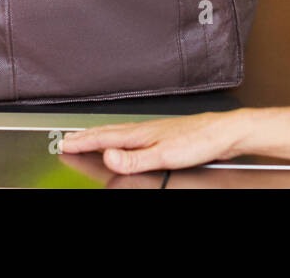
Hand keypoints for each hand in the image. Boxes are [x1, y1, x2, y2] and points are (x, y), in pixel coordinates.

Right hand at [59, 111, 245, 174]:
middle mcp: (145, 129)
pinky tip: (126, 143)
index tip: (65, 144)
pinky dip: (119, 138)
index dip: (83, 142)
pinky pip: (132, 136)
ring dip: (101, 136)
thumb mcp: (164, 156)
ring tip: (90, 138)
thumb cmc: (199, 141)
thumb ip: (134, 159)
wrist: (224, 133)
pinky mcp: (164, 135)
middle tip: (69, 139)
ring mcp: (154, 131)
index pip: (104, 138)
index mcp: (141, 134)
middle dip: (87, 136)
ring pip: (120, 132)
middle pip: (109, 133)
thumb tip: (107, 157)